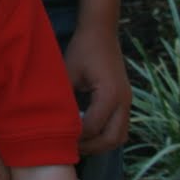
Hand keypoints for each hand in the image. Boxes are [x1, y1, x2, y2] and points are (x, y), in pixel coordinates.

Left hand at [66, 21, 129, 155]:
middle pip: (112, 139)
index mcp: (110, 95)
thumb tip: (51, 121)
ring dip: (101, 144)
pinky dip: (106, 134)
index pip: (94, 127)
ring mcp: (128, 102)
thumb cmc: (83, 49)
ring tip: (79, 143)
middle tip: (70, 148)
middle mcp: (124, 101)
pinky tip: (87, 132)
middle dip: (91, 147)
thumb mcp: (68, 72)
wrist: (101, 32)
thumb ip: (64, 98)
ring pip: (120, 136)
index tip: (59, 139)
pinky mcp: (126, 100)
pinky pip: (120, 127)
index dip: (77, 137)